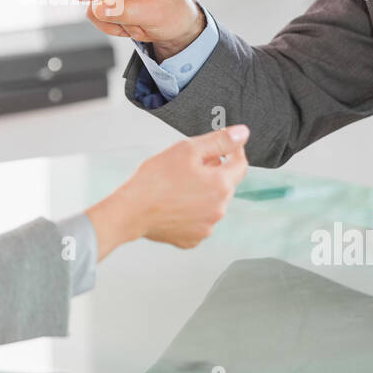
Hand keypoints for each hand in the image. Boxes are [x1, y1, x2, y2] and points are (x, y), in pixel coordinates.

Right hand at [71, 0, 204, 60]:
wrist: (175, 20)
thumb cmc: (171, 14)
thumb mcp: (154, 17)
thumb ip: (125, 12)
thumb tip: (96, 7)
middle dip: (120, 18)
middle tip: (142, 23)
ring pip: (95, 6)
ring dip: (116, 22)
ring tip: (137, 22)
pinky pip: (94, 12)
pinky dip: (110, 23)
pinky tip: (127, 21)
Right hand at [86, 125, 249, 258]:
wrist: (130, 211)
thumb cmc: (154, 179)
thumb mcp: (187, 149)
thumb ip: (220, 141)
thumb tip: (242, 133)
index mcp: (221, 186)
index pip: (240, 164)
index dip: (233, 151)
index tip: (224, 144)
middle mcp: (219, 209)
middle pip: (225, 184)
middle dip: (212, 172)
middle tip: (188, 165)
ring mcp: (206, 227)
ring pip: (212, 202)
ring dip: (202, 192)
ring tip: (176, 185)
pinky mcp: (192, 239)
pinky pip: (199, 220)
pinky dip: (191, 211)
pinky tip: (174, 203)